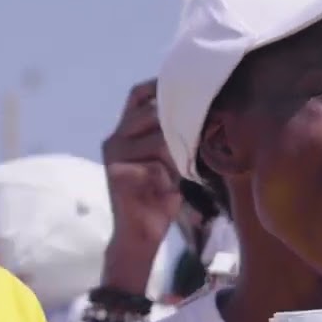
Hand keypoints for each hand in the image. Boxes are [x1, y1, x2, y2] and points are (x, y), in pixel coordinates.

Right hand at [100, 79, 181, 293]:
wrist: (139, 235)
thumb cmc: (159, 198)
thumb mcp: (169, 161)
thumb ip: (174, 137)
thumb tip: (207, 112)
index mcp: (125, 131)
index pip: (139, 94)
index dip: (160, 86)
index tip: (188, 88)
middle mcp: (115, 138)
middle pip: (151, 110)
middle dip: (179, 121)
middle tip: (202, 134)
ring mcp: (113, 154)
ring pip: (158, 135)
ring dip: (177, 151)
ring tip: (184, 168)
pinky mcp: (116, 171)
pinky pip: (154, 161)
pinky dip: (169, 173)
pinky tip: (170, 186)